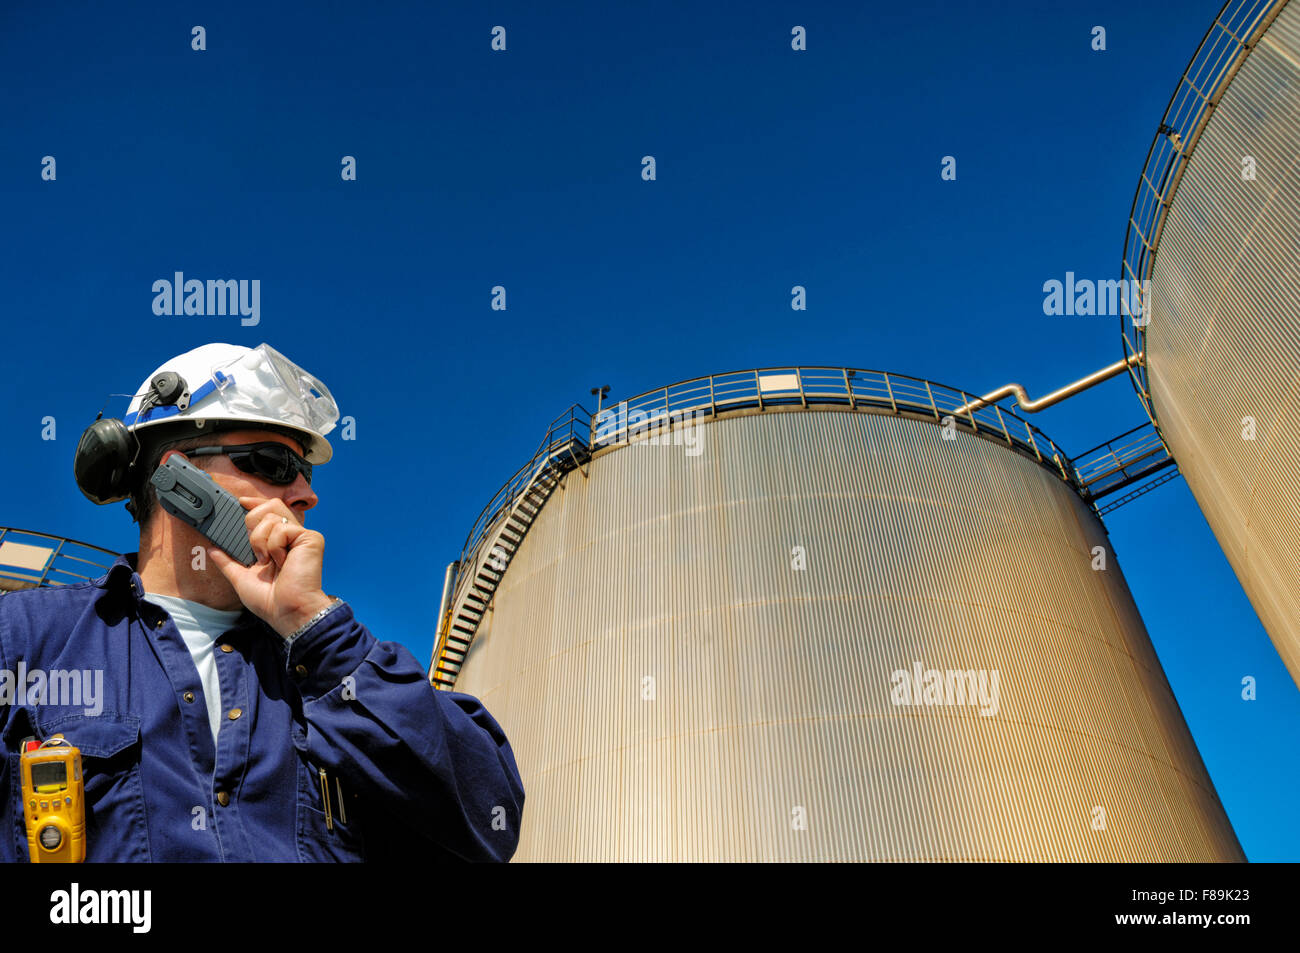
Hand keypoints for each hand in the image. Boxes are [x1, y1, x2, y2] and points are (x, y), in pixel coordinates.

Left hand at [207, 496, 334, 638]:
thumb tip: (212, 550)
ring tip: (268, 561)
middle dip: (253, 523)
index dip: (255, 503)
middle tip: (255, 549)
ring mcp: (301, 536)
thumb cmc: (270, 600)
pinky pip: (282, 529)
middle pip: (271, 506)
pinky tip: (281, 561)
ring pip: (271, 516)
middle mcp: (291, 537)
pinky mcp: (310, 538)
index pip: (268, 512)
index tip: (240, 502)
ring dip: (260, 541)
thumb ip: (228, 562)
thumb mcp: (241, 578)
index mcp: (277, 544)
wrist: (287, 611)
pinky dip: (274, 547)